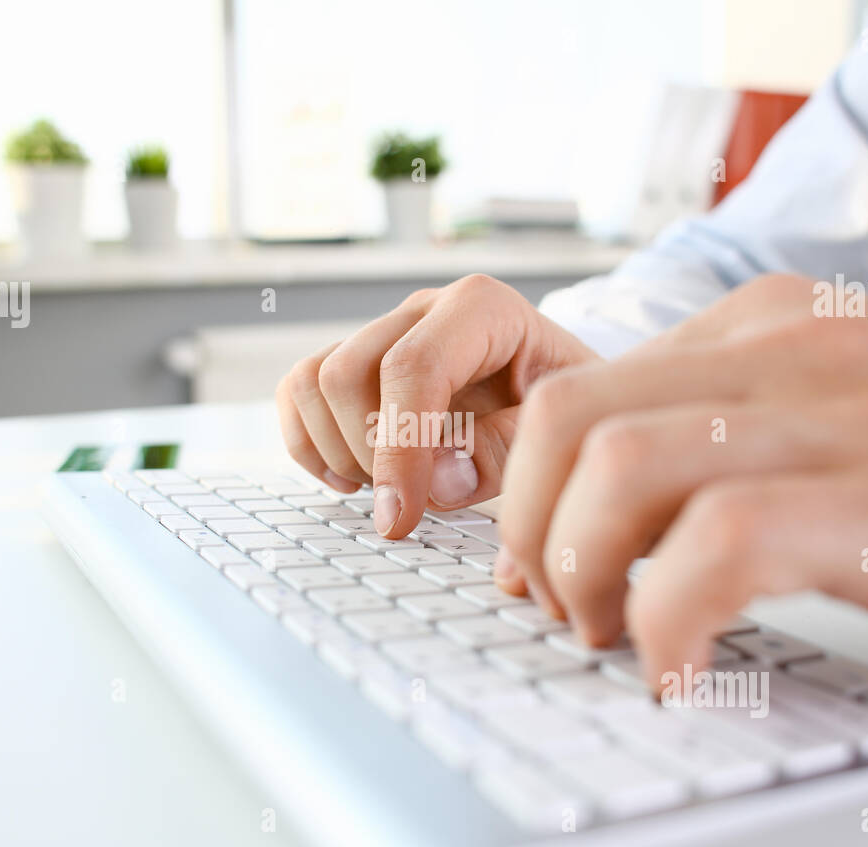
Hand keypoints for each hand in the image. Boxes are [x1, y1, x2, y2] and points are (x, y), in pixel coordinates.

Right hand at [275, 274, 597, 536]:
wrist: (568, 393)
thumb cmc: (567, 409)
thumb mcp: (558, 431)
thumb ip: (505, 452)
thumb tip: (437, 481)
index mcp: (480, 308)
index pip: (412, 368)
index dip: (399, 449)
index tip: (401, 517)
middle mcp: (423, 310)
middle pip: (347, 373)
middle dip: (369, 454)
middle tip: (411, 505)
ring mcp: (385, 332)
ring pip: (313, 381)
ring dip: (338, 450)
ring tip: (390, 489)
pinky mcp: (358, 360)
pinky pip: (298, 391)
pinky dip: (310, 443)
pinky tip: (354, 481)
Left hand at [495, 273, 867, 682]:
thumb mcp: (841, 402)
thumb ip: (731, 424)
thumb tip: (615, 501)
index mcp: (761, 326)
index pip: (581, 386)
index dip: (531, 490)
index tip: (539, 562)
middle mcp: (780, 349)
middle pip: (568, 417)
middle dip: (531, 527)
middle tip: (562, 608)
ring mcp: (832, 416)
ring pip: (616, 468)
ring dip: (579, 571)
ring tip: (612, 637)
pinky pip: (715, 549)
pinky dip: (666, 621)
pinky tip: (679, 667)